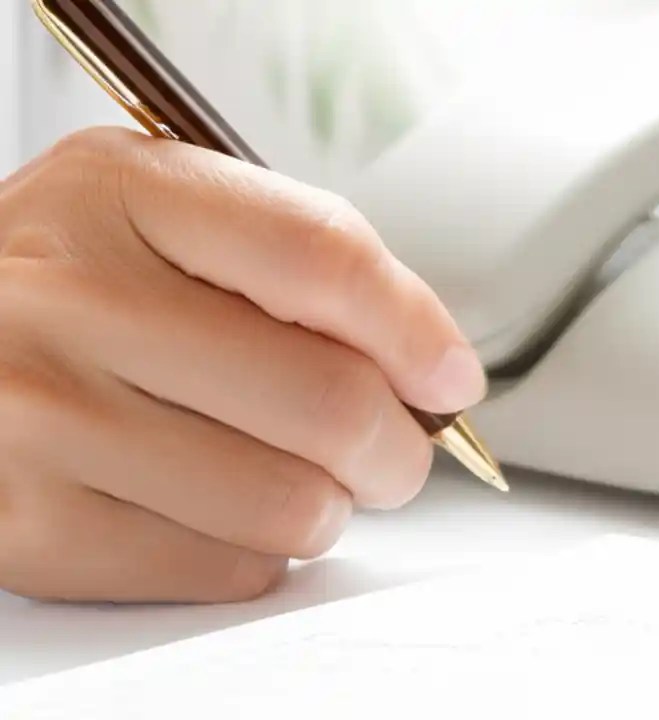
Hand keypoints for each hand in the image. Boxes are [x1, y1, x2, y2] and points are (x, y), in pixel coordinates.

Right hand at [0, 128, 485, 602]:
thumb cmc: (73, 283)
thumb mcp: (163, 214)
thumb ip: (298, 262)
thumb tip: (434, 369)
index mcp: (119, 192)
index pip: (324, 258)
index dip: (418, 330)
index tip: (450, 376)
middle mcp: (67, 298)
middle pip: (328, 399)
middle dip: (397, 446)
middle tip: (392, 451)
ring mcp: (38, 420)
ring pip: (291, 503)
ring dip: (328, 504)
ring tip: (295, 475)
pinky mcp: (31, 531)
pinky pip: (227, 569)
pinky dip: (255, 552)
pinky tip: (215, 508)